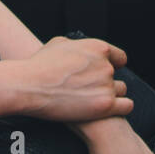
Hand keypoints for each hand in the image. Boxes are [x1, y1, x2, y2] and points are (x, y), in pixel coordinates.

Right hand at [15, 36, 131, 122]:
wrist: (28, 86)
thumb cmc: (39, 65)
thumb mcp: (58, 43)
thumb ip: (76, 45)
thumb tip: (77, 48)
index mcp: (98, 48)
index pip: (119, 58)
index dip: (111, 66)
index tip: (101, 74)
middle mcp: (106, 66)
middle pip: (117, 76)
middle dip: (105, 83)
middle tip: (88, 90)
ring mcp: (106, 86)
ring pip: (120, 91)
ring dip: (110, 96)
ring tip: (91, 101)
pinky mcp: (105, 106)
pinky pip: (126, 106)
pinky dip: (119, 108)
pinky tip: (106, 110)